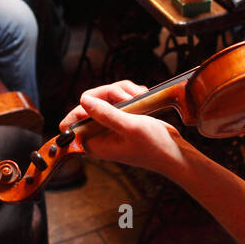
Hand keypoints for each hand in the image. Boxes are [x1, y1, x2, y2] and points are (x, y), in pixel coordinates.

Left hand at [60, 80, 188, 175]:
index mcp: (93, 143)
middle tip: (128, 96)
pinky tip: (142, 97)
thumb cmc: (154, 146)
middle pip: (88, 103)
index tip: (98, 104)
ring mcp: (110, 125)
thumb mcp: (129, 127)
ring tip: (139, 96)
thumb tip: (84, 100)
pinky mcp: (121, 118)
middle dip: (108, 93)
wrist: (175, 152)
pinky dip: (129, 93)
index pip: (69, 124)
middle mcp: (98, 134)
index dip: (79, 110)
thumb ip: (105, 114)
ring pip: (105, 96)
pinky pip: (117, 98)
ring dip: (122, 91)